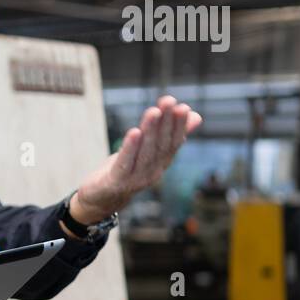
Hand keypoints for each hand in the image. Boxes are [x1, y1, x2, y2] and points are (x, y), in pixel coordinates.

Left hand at [73, 94, 203, 220]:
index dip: (179, 125)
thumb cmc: (127, 169)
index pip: (174, 142)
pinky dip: (130, 147)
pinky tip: (134, 131)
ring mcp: (136, 178)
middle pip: (161, 145)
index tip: (182, 107)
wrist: (102, 199)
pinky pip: (125, 163)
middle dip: (166, 122)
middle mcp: (153, 171)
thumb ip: (170, 134)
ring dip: (150, 130)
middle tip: (169, 101)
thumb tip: (196, 116)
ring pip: (145, 152)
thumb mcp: (149, 150)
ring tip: (153, 111)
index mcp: (162, 163)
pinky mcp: (117, 181)